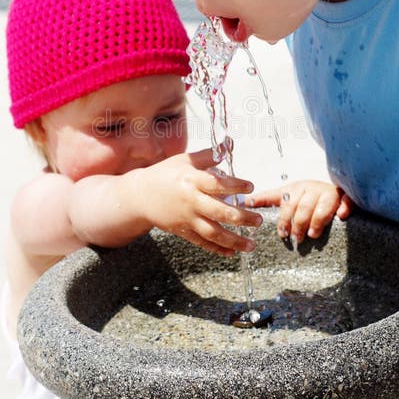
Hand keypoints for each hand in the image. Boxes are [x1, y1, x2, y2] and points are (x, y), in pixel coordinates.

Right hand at [138, 148, 261, 256]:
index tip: (251, 186)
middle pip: (219, 212)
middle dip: (242, 218)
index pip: (217, 184)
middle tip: (258, 220)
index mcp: (191, 181)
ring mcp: (187, 219)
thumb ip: (208, 155)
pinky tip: (233, 252)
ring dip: (234, 241)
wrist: (140, 196)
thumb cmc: (165, 174)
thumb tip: (228, 145)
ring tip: (251, 245)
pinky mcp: (183, 231)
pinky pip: (202, 243)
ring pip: (213, 233)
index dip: (235, 185)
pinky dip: (218, 249)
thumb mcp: (184, 160)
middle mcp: (191, 201)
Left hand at [246, 180, 352, 242]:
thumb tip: (245, 202)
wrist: (332, 185)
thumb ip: (267, 198)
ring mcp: (330, 193)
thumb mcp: (286, 193)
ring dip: (318, 219)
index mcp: (297, 188)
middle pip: (304, 206)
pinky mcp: (345, 196)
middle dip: (299, 222)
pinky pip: (347, 200)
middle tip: (296, 238)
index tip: (282, 233)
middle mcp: (313, 189)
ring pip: (323, 204)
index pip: (288, 203)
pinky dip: (344, 206)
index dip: (284, 218)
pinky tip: (341, 216)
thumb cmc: (306, 193)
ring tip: (312, 234)